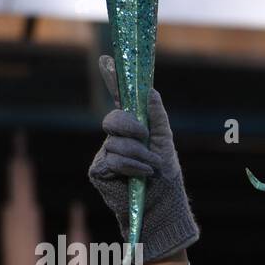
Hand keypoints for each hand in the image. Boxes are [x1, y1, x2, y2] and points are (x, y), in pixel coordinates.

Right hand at [87, 54, 198, 262]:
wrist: (162, 205)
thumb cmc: (164, 176)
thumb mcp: (165, 143)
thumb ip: (157, 117)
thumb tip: (151, 91)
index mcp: (133, 127)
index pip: (119, 99)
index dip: (113, 80)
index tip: (108, 60)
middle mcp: (116, 137)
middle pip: (113, 119)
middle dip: (130, 126)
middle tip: (145, 136)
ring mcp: (105, 152)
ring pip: (115, 141)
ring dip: (137, 154)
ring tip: (150, 167)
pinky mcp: (99, 170)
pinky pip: (112, 158)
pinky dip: (130, 165)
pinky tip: (140, 175)